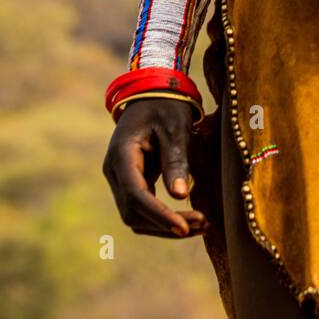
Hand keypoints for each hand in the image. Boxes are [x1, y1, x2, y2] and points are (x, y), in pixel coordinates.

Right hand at [103, 98, 206, 238]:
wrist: (153, 91)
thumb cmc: (166, 105)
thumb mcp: (175, 127)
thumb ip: (175, 160)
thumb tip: (180, 195)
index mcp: (122, 154)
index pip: (135, 195)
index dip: (159, 215)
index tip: (183, 228)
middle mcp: (115, 170)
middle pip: (133, 213)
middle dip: (165, 224)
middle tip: (203, 224)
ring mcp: (120, 178)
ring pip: (136, 216)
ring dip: (165, 226)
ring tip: (202, 225)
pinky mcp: (132, 182)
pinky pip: (143, 208)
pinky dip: (164, 217)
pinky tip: (191, 219)